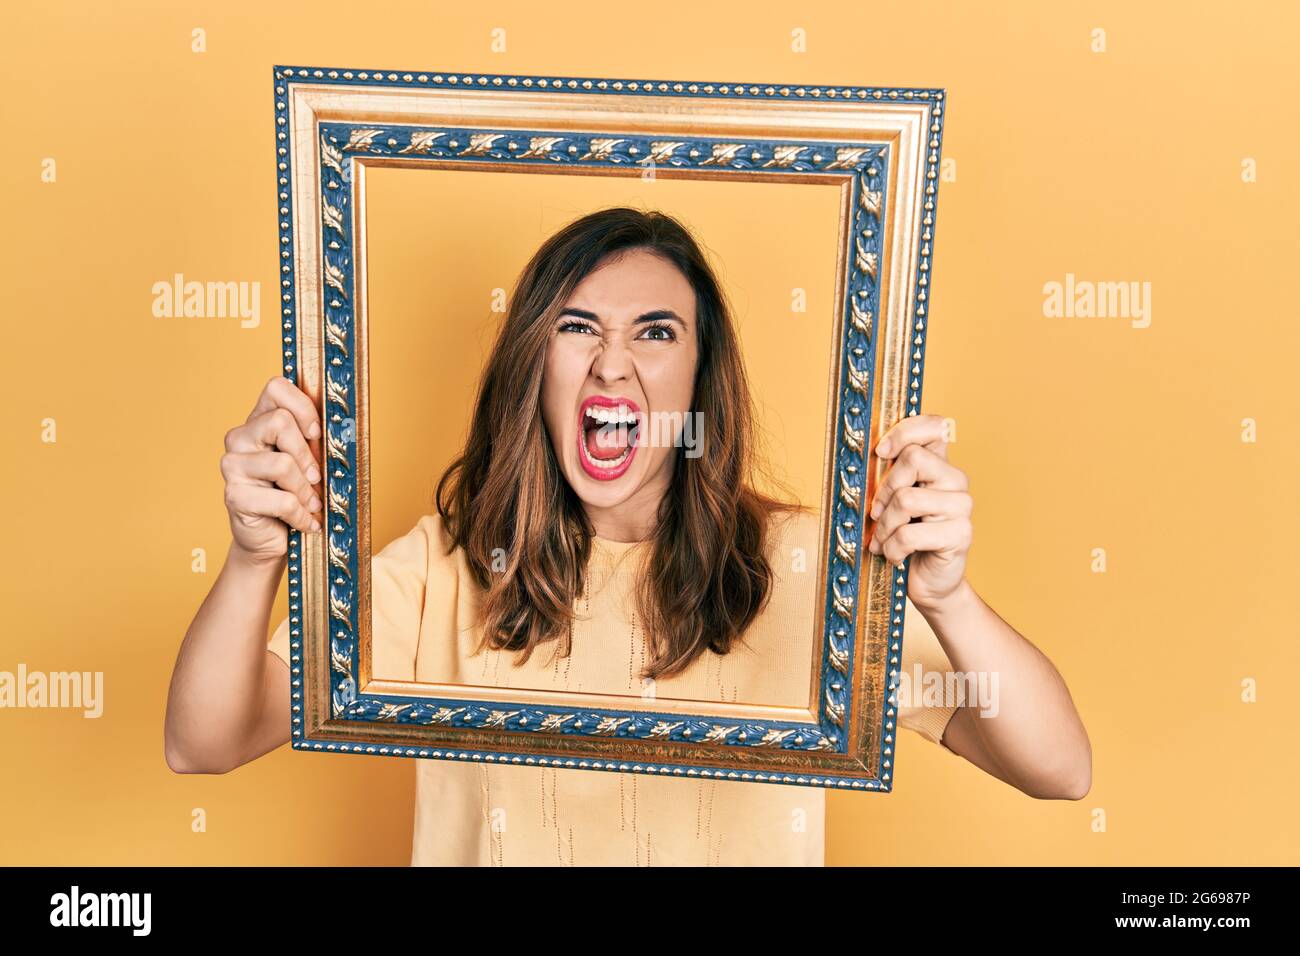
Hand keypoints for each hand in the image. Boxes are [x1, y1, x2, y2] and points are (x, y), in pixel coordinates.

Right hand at [220, 375, 323, 566]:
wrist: (270, 538)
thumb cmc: (294, 495)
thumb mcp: (309, 462)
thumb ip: (315, 441)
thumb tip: (342, 425)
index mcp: (259, 421)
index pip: (276, 388)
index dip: (303, 406)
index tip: (317, 433)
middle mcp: (240, 438)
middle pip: (280, 422)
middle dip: (307, 454)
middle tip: (316, 477)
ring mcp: (232, 465)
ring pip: (282, 463)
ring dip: (306, 490)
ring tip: (311, 504)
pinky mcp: (233, 495)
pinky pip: (281, 499)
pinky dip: (301, 515)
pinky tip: (305, 522)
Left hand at [867, 413, 971, 612]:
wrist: (928, 583)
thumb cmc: (905, 540)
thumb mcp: (892, 504)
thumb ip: (888, 478)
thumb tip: (865, 456)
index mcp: (940, 466)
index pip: (936, 426)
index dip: (905, 431)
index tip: (881, 452)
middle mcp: (955, 480)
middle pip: (913, 459)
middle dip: (883, 490)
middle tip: (875, 514)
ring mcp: (962, 506)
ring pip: (907, 498)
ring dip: (884, 526)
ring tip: (883, 542)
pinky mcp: (961, 533)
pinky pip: (909, 533)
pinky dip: (892, 549)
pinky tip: (896, 557)